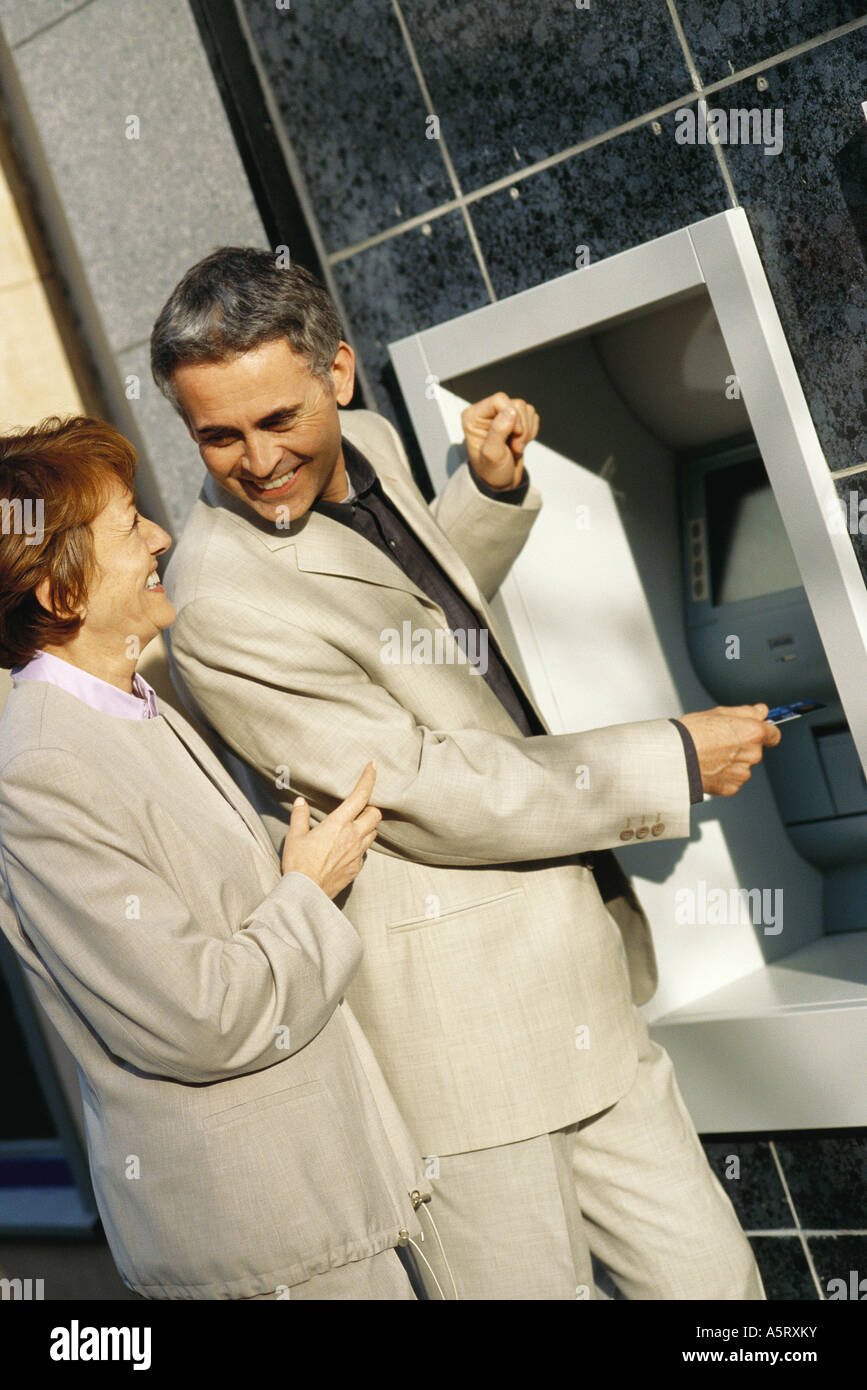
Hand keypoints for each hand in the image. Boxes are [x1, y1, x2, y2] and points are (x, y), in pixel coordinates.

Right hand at [280, 762, 380, 898]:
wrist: (306, 893)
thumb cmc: (298, 864)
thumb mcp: (294, 836)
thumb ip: (300, 816)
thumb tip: (300, 802)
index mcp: (338, 824)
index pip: (360, 796)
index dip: (368, 779)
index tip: (373, 766)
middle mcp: (353, 836)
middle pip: (375, 814)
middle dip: (370, 807)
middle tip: (358, 808)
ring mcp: (358, 853)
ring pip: (373, 832)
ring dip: (367, 826)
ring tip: (352, 827)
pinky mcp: (357, 868)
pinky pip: (365, 851)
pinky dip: (360, 845)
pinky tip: (346, 848)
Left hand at [461, 392, 538, 490]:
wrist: (501, 483)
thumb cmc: (491, 471)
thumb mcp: (492, 455)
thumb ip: (498, 431)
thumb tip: (510, 411)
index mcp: (474, 416)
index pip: (499, 400)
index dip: (512, 416)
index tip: (514, 436)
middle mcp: (486, 413)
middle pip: (515, 404)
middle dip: (521, 427)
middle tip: (515, 446)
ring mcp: (502, 415)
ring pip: (525, 409)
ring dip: (526, 430)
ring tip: (516, 446)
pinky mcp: (515, 420)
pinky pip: (531, 415)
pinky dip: (531, 430)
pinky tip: (521, 442)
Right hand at [677, 704, 781, 796]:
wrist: (675, 757)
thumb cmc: (692, 734)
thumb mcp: (719, 712)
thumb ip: (746, 711)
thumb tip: (760, 711)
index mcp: (753, 733)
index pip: (773, 734)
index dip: (764, 732)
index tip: (758, 732)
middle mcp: (752, 754)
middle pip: (755, 750)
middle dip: (742, 746)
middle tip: (720, 741)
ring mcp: (742, 772)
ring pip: (743, 765)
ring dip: (732, 761)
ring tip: (711, 755)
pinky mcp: (731, 787)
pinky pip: (732, 780)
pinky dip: (723, 775)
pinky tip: (709, 766)